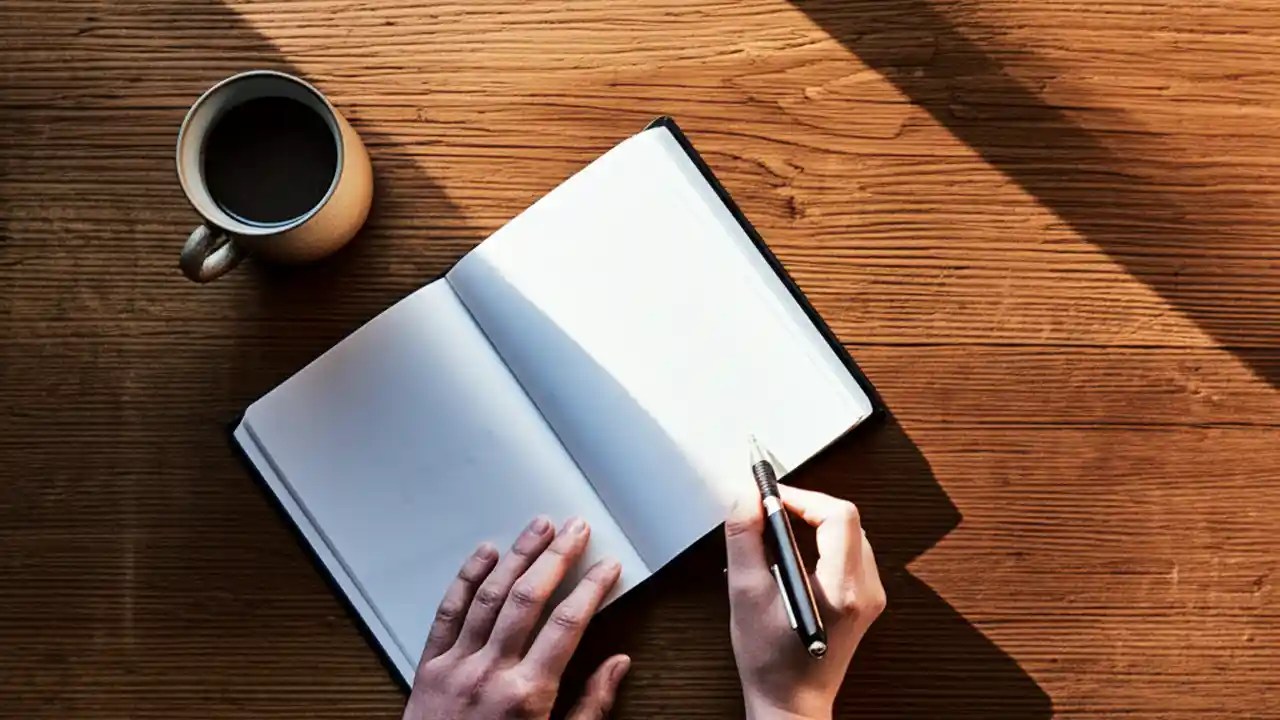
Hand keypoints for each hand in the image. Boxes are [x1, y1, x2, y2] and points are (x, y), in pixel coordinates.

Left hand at [402, 516, 629, 719]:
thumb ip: (590, 707)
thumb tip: (618, 665)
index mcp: (527, 695)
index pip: (568, 624)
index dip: (592, 588)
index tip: (608, 567)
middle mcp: (489, 674)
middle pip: (529, 599)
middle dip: (557, 557)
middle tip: (576, 529)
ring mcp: (455, 667)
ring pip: (489, 596)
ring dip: (517, 556)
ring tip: (538, 527)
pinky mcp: (427, 668)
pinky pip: (448, 612)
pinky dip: (466, 579)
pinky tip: (484, 554)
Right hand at [725, 485, 885, 719]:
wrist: (791, 701)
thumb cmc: (770, 662)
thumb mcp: (746, 595)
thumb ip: (744, 540)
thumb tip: (746, 500)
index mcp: (841, 589)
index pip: (837, 516)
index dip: (802, 497)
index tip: (771, 497)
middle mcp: (865, 590)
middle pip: (845, 520)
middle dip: (805, 506)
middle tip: (770, 509)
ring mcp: (870, 595)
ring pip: (848, 532)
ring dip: (814, 522)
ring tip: (778, 530)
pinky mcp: (864, 599)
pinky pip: (849, 551)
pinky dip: (822, 540)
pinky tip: (795, 552)